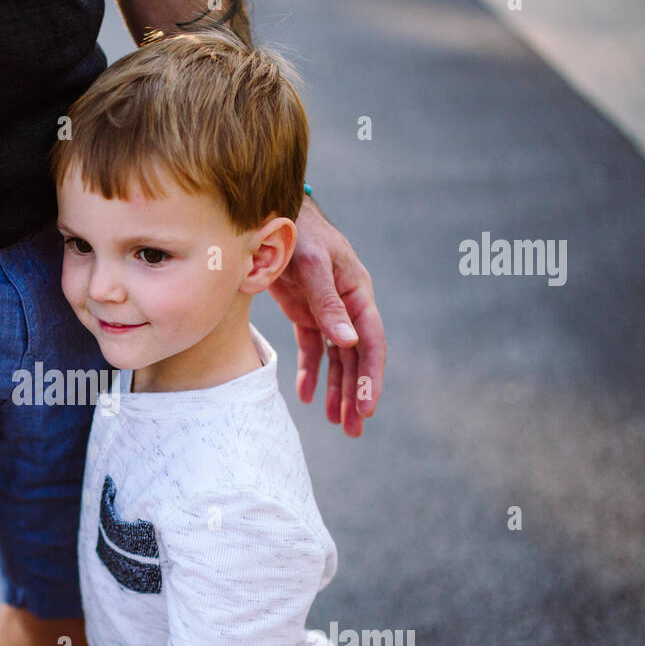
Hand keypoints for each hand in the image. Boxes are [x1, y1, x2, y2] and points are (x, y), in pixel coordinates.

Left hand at [268, 196, 385, 436]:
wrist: (273, 216)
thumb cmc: (298, 234)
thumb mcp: (313, 266)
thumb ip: (328, 303)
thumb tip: (349, 340)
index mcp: (357, 294)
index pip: (371, 343)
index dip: (371, 377)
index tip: (368, 407)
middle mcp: (348, 306)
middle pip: (357, 358)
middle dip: (356, 394)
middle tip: (354, 429)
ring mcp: (327, 310)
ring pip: (338, 359)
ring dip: (338, 390)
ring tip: (338, 423)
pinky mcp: (306, 312)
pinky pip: (313, 349)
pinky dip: (311, 371)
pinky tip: (307, 396)